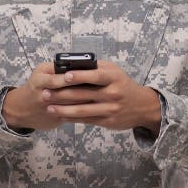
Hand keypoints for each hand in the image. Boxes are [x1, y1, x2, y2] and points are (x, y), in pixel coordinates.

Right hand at [2, 62, 92, 130]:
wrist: (21, 109)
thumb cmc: (35, 86)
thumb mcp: (40, 72)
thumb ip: (56, 68)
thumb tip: (78, 63)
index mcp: (40, 81)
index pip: (57, 79)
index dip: (73, 78)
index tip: (88, 74)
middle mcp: (44, 95)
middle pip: (68, 93)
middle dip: (85, 90)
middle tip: (101, 85)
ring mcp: (50, 109)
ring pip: (72, 105)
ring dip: (87, 101)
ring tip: (102, 96)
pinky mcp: (56, 119)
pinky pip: (72, 115)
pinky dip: (84, 111)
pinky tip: (96, 107)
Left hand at [43, 60, 161, 135]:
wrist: (142, 106)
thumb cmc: (123, 84)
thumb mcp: (115, 71)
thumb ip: (97, 68)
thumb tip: (73, 65)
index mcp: (114, 78)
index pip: (95, 76)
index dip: (79, 76)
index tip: (64, 76)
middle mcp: (112, 94)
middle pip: (83, 95)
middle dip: (61, 94)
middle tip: (45, 93)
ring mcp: (109, 109)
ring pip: (82, 110)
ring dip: (63, 110)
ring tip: (48, 107)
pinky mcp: (107, 121)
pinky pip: (86, 120)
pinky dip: (71, 118)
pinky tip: (60, 115)